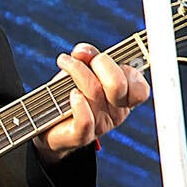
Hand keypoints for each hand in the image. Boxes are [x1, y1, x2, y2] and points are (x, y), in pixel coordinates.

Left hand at [32, 43, 150, 163]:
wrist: (46, 124)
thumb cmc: (68, 93)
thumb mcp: (82, 70)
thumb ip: (88, 56)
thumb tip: (83, 51)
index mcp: (124, 98)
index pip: (140, 89)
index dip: (126, 70)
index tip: (105, 60)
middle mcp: (115, 113)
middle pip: (118, 85)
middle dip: (101, 63)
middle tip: (82, 59)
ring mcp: (100, 126)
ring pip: (95, 92)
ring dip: (77, 70)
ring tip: (64, 62)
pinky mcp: (80, 136)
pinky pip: (85, 120)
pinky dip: (78, 104)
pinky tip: (71, 93)